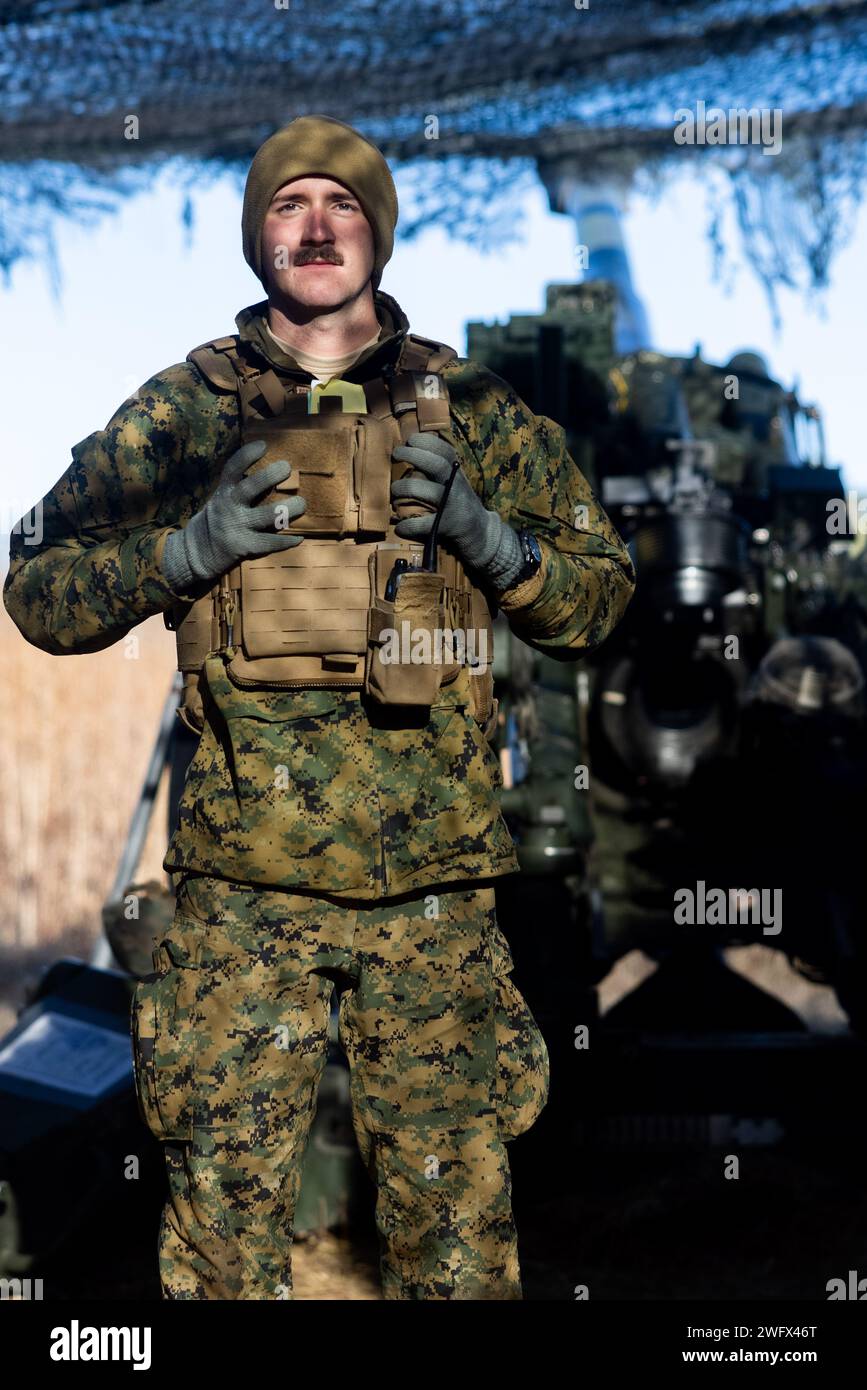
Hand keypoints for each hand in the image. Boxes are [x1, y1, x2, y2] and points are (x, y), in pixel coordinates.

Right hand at [162, 439, 306, 591]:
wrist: (198, 553)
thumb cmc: (218, 519)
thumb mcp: (221, 498)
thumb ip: (239, 485)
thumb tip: (269, 468)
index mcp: (224, 492)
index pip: (232, 469)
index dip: (247, 455)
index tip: (263, 445)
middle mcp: (229, 507)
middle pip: (250, 488)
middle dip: (269, 475)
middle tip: (286, 467)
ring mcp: (237, 527)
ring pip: (267, 516)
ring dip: (288, 509)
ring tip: (302, 503)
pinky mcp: (244, 547)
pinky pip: (270, 543)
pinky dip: (287, 541)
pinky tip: (300, 538)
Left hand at [391, 432, 523, 587]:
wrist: (480, 532)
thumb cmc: (458, 501)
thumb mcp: (454, 479)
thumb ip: (438, 465)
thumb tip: (410, 446)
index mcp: (456, 473)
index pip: (445, 450)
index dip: (427, 442)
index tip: (410, 439)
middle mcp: (456, 486)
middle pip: (438, 466)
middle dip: (415, 456)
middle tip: (396, 454)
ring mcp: (453, 506)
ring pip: (431, 492)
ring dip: (408, 487)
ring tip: (394, 489)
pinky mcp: (447, 526)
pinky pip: (426, 525)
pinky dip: (409, 525)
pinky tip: (399, 526)